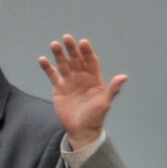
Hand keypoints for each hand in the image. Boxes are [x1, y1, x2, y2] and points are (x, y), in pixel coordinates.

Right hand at [37, 34, 126, 150]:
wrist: (80, 129)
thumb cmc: (95, 117)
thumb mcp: (104, 103)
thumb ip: (112, 89)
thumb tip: (124, 76)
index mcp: (94, 79)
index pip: (90, 61)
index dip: (87, 52)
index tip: (83, 43)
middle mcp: (81, 77)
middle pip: (76, 59)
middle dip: (72, 49)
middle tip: (66, 38)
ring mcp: (69, 81)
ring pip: (64, 64)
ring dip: (59, 54)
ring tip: (54, 44)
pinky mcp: (58, 88)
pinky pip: (52, 75)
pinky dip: (48, 67)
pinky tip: (43, 59)